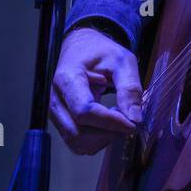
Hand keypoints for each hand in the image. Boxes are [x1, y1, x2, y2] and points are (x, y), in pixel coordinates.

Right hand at [49, 26, 142, 156]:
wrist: (81, 48)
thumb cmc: (100, 51)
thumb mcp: (122, 61)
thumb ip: (129, 88)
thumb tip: (135, 118)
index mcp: (67, 78)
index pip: (84, 111)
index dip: (111, 122)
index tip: (133, 123)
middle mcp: (55, 99)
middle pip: (79, 132)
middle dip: (109, 133)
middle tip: (128, 119)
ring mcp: (56, 113)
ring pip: (78, 142)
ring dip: (103, 138)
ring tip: (117, 117)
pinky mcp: (61, 121)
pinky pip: (78, 142)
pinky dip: (97, 139)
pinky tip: (108, 122)